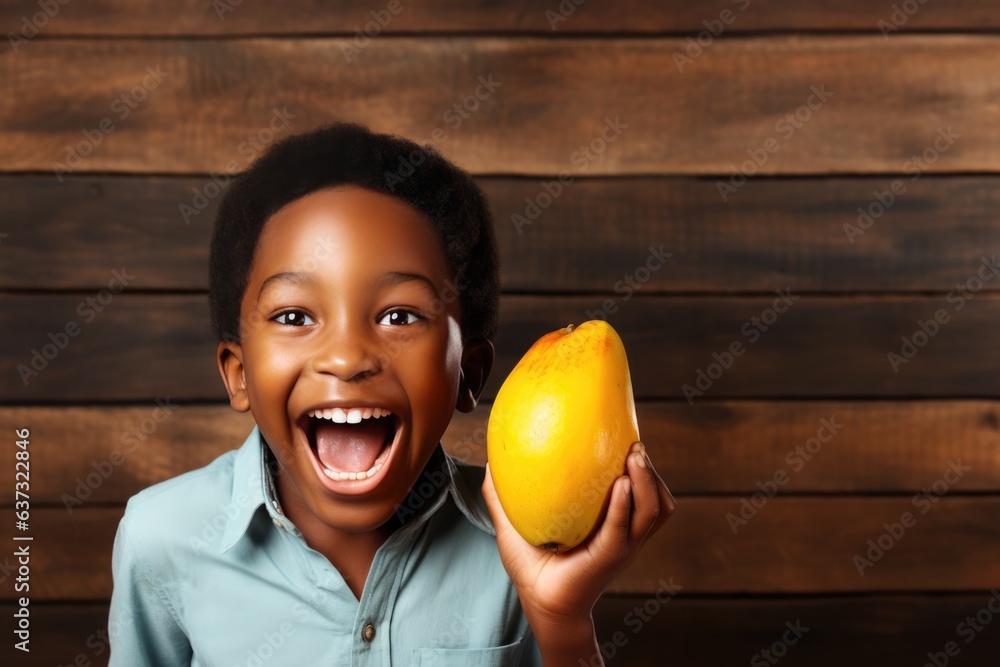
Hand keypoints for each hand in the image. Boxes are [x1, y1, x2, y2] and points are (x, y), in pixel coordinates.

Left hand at [481, 441, 675, 643]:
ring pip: (651, 511)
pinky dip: (624, 505)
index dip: (642, 468)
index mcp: (612, 523)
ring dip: (647, 482)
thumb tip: (489, 461)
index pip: (641, 491)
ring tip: (634, 458)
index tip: (629, 439)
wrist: (538, 602)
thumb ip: (503, 495)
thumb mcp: (516, 524)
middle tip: (636, 446)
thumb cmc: (531, 566)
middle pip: (656, 499)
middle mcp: (624, 534)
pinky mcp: (609, 557)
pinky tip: (620, 484)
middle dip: (651, 471)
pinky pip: (621, 528)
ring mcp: (621, 546)